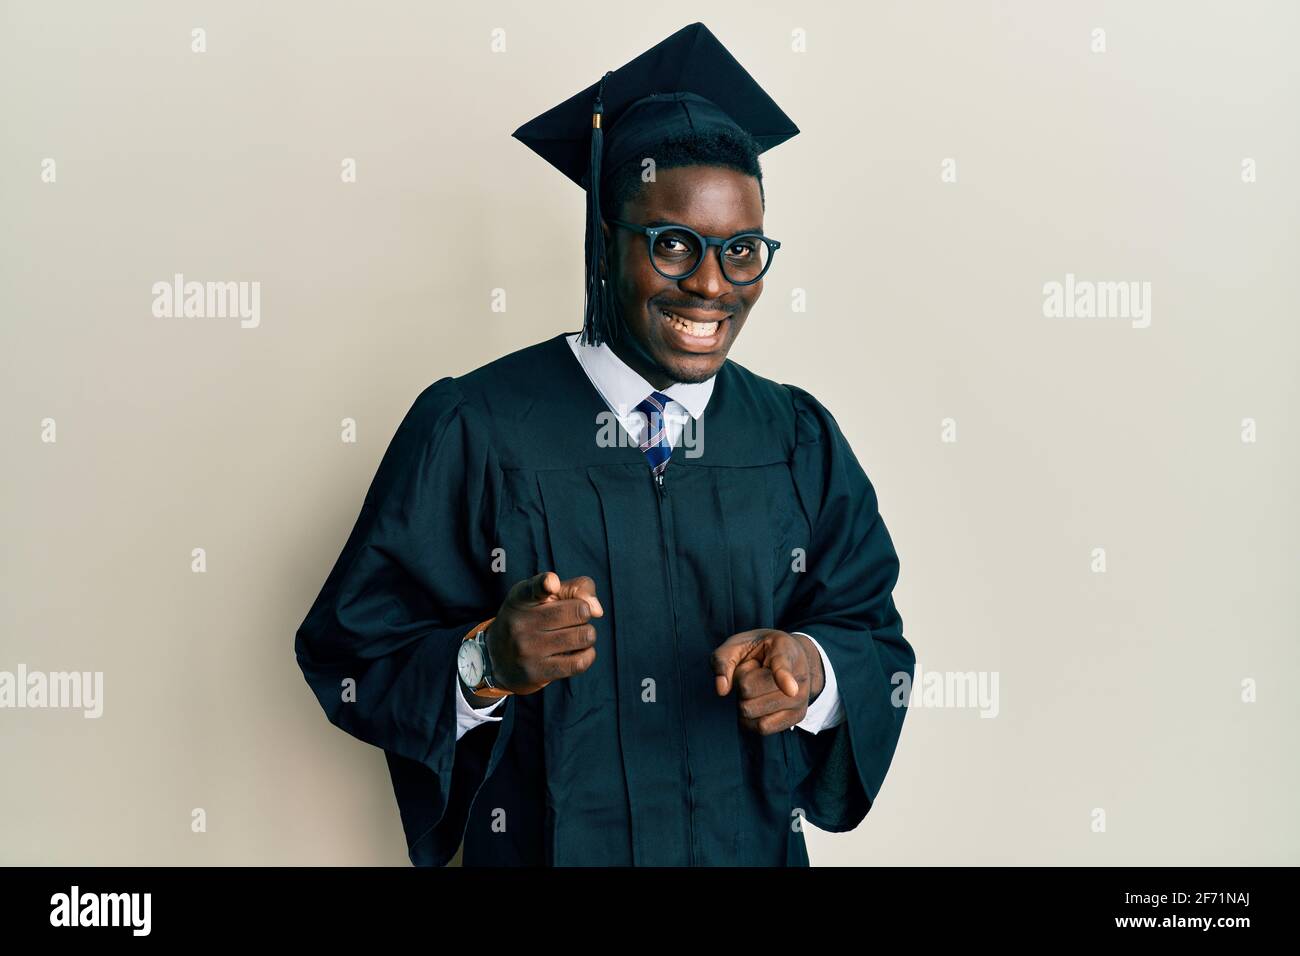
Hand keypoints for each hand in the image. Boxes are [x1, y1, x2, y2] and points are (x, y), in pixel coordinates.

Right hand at [483, 571, 602, 695]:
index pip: (535, 588)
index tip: (551, 584)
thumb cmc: (531, 618)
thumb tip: (597, 610)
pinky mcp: (536, 672)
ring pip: (584, 636)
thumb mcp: (544, 596)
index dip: (546, 584)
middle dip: (584, 614)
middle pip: (579, 610)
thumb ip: (576, 588)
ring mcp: (527, 649)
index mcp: (521, 598)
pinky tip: (580, 651)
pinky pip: (579, 662)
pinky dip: (588, 654)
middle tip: (573, 619)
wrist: (497, 658)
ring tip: (576, 635)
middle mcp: (521, 623)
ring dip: (588, 635)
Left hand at [711, 629, 823, 734]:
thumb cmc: (761, 650)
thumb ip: (724, 659)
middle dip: (739, 683)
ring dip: (744, 701)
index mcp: (784, 650)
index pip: (782, 667)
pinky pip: (762, 728)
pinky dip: (750, 719)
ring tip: (757, 686)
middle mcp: (799, 677)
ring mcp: (801, 699)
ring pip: (751, 711)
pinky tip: (757, 703)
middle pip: (748, 691)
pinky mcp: (797, 717)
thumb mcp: (739, 643)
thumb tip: (722, 690)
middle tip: (752, 673)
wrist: (794, 657)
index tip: (790, 690)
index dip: (784, 679)